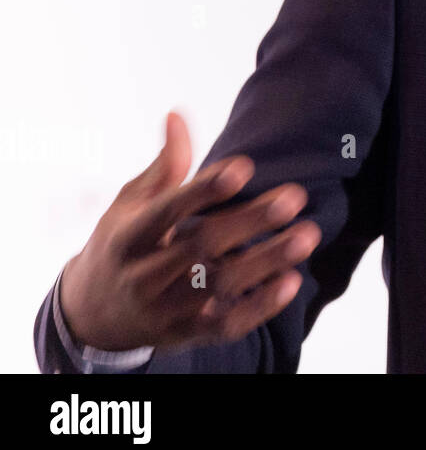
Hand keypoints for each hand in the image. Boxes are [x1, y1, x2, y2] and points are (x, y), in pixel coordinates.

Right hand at [58, 110, 321, 351]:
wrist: (93, 316)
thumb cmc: (122, 245)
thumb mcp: (130, 205)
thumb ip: (165, 166)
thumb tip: (178, 115)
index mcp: (129, 236)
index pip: (167, 211)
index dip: (204, 190)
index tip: (244, 167)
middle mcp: (144, 275)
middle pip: (201, 247)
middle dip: (250, 222)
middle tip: (296, 196)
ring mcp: (164, 309)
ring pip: (219, 286)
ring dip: (267, 261)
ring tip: (308, 234)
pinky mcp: (185, 334)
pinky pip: (225, 325)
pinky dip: (259, 306)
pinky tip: (292, 281)